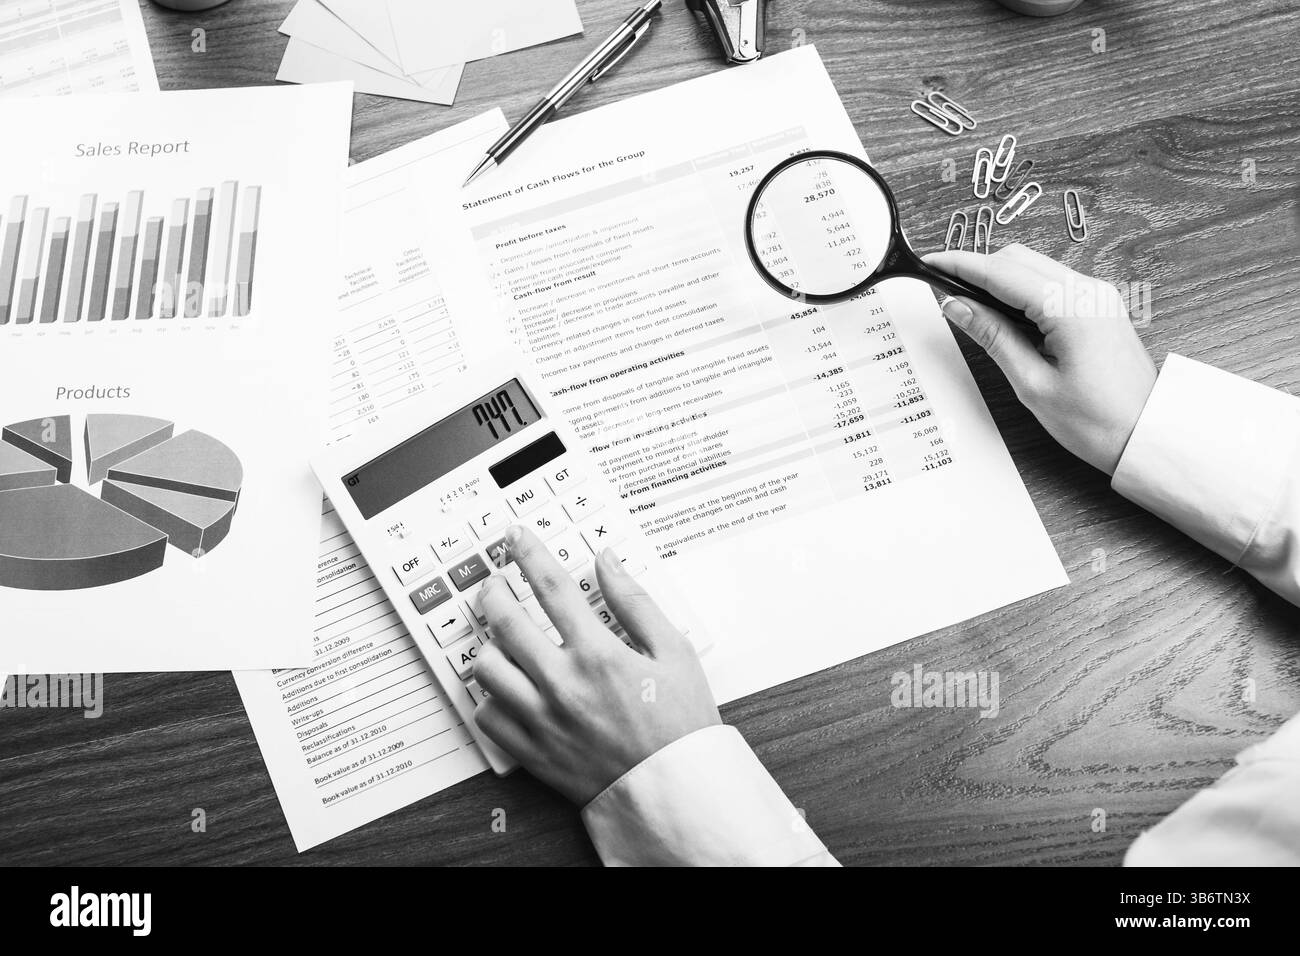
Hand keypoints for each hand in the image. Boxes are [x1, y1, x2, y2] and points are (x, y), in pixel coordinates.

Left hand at [471, 526, 719, 804]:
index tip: (516, 536)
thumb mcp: (674, 651)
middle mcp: (562, 683)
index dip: (528, 553)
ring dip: (489, 644)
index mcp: (597, 654)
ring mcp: (542, 719)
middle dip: (495, 590)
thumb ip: (635, 602)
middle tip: (497, 581)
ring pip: (486, 668)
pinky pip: (488, 716)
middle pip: (505, 620)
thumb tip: (606, 562)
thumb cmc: (680, 724)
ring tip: (501, 636)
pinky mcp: (532, 752)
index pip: (549, 586)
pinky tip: (505, 685)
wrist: (676, 791)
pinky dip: (490, 695)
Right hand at [923, 244, 1156, 474]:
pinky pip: (1051, 283)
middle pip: (1017, 259)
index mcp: (1070, 308)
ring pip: (1034, 267)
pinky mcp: (1099, 305)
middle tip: (942, 289)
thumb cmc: (1098, 421)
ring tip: (968, 305)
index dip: (960, 265)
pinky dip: (1021, 290)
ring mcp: (1097, 295)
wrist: (1148, 434)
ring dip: (999, 279)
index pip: (1002, 272)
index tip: (929, 263)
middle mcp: (1088, 290)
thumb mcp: (1032, 384)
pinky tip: (1002, 314)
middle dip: (977, 268)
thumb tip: (957, 307)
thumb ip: (993, 337)